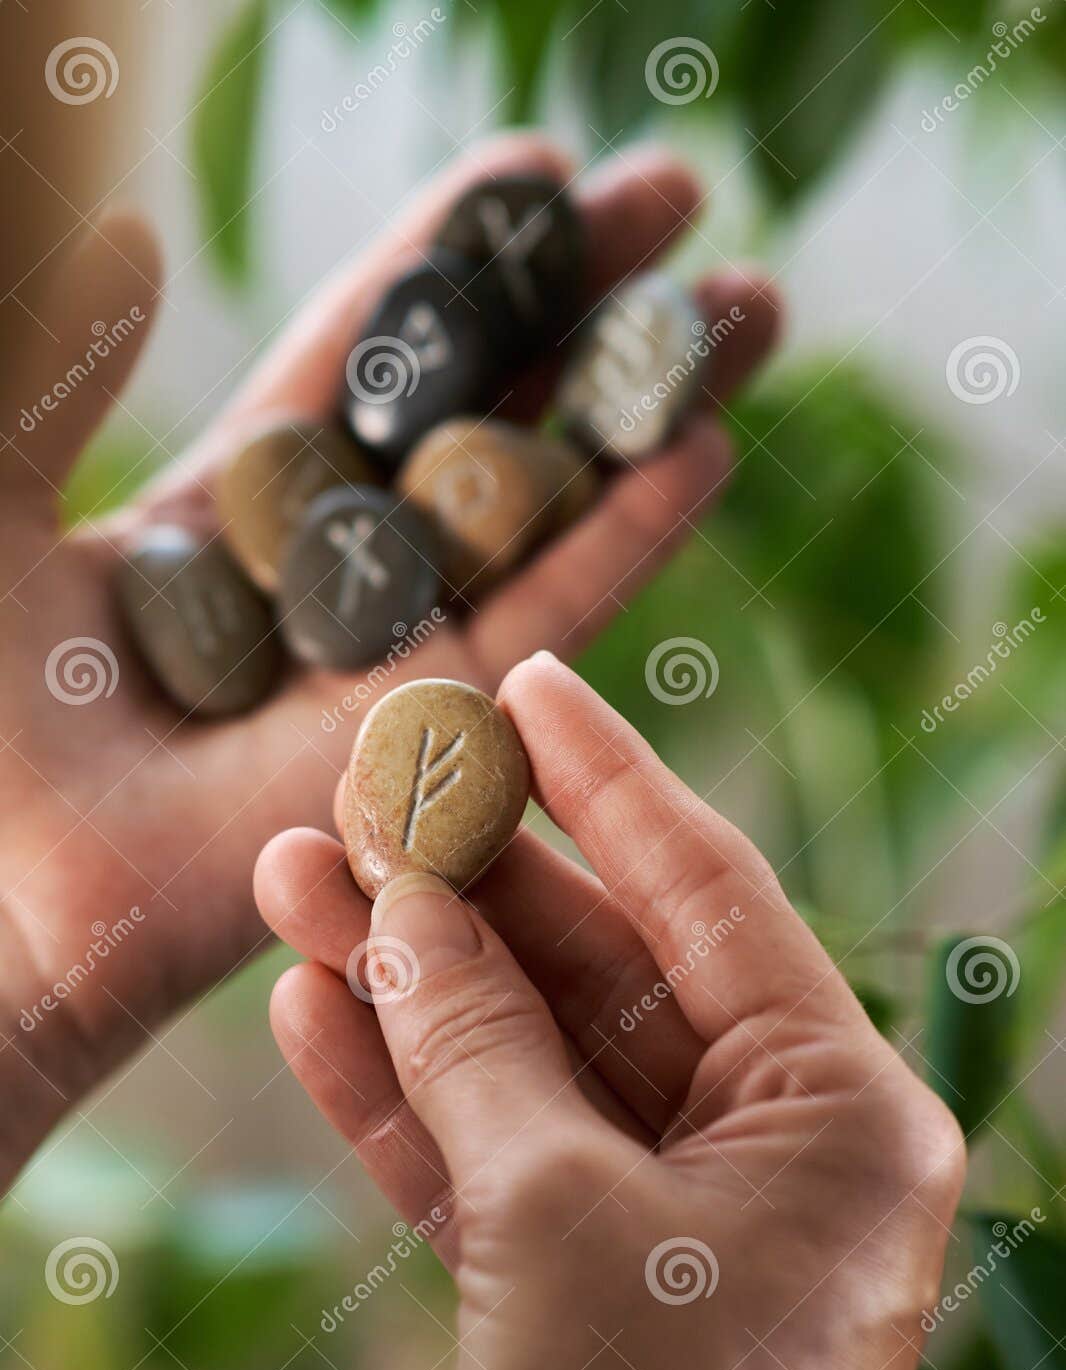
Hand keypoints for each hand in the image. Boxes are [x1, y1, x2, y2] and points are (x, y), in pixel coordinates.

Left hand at [0, 134, 778, 1184]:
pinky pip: (547, 622)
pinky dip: (625, 540)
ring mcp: (400, 652)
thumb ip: (65, 376)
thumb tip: (142, 240)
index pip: (370, 352)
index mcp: (244, 504)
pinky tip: (706, 448)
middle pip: (488, 409)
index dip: (451, 259)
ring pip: (547, 505)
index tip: (539, 169)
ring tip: (751, 303)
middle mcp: (341, 572)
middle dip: (587, 309)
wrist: (17, 892)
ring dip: (648, 405)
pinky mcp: (439, 734)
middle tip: (685, 201)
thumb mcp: (8, 505)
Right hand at [253, 653, 965, 1369]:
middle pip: (603, 973)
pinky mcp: (596, 1283)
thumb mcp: (556, 1213)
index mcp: (836, 1111)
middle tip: (360, 796)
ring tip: (296, 884)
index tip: (527, 685)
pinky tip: (316, 1009)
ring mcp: (682, 1217)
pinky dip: (412, 1097)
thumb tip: (405, 908)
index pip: (711, 896)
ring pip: (533, 1061)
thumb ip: (478, 1045)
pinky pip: (502, 1157)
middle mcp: (774, 1149)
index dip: (608, 782)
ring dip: (414, 984)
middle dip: (469, 892)